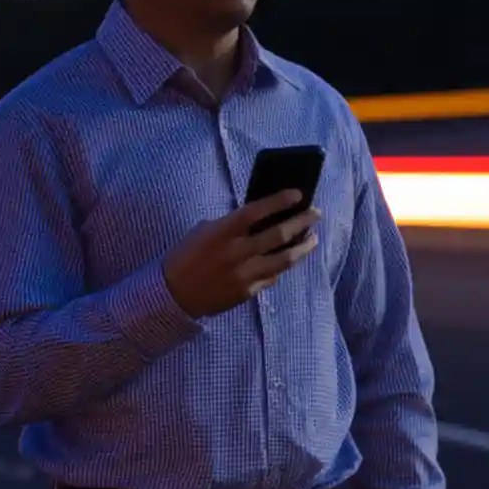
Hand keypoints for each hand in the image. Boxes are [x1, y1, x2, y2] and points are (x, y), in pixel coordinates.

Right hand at [161, 190, 320, 318]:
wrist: (173, 294)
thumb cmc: (185, 256)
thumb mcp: (202, 232)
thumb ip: (230, 225)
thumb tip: (259, 219)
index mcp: (222, 232)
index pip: (257, 211)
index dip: (280, 201)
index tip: (298, 194)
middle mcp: (237, 252)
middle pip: (278, 234)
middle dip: (301, 221)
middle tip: (315, 213)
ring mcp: (244, 274)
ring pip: (284, 259)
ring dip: (302, 247)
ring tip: (312, 238)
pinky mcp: (248, 292)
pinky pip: (272, 276)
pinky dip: (281, 266)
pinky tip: (287, 259)